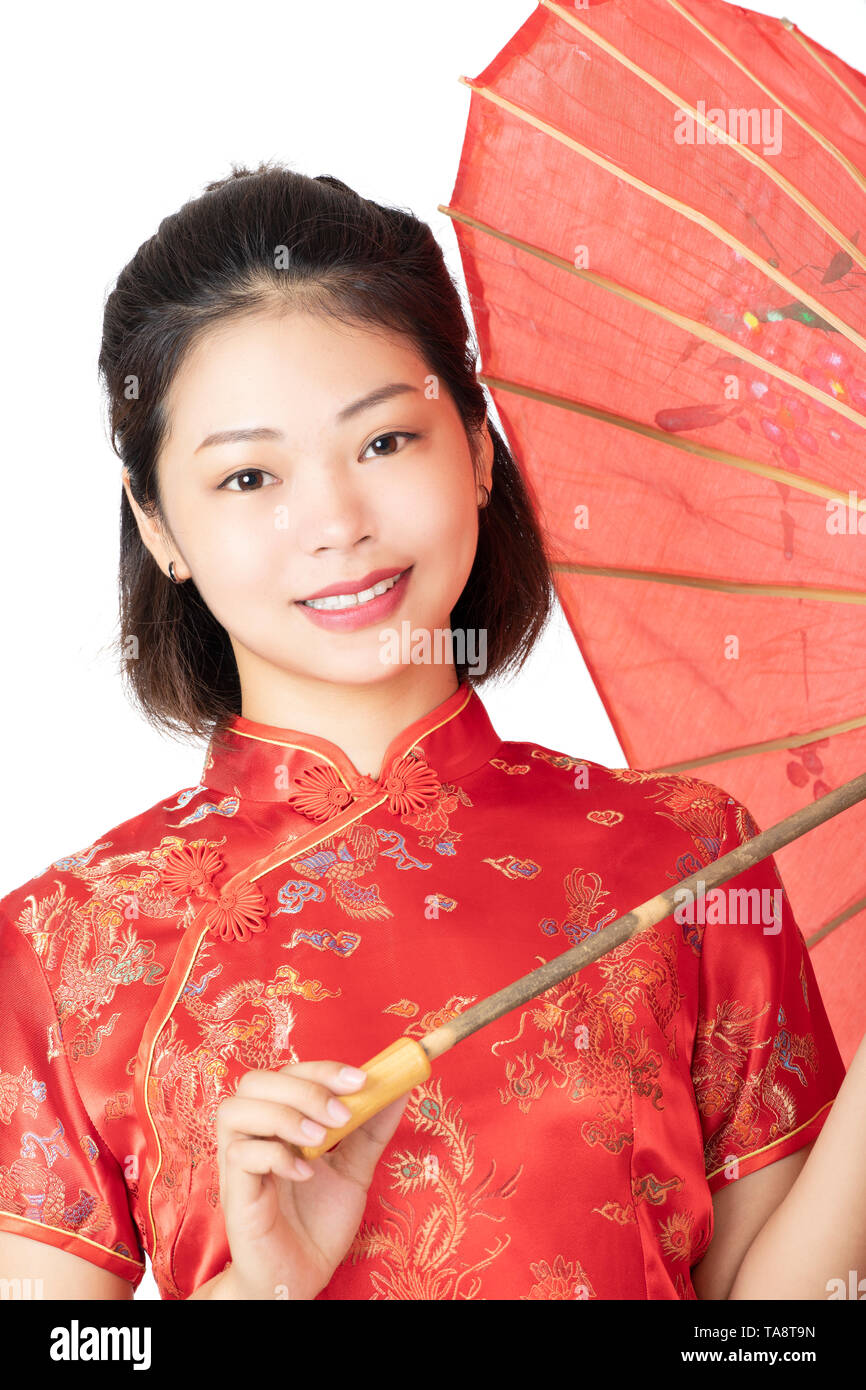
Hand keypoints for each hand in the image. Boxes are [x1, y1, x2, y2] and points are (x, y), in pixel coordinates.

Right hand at [214, 1059, 410, 1298]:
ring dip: (284, 1116)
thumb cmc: (319, 1222)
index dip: (323, 1069)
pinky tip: (304, 1174)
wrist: (301, 1277)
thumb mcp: (354, 1169)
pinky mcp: (234, 1192)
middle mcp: (253, 1135)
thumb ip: (371, 1129)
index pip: (289, 1073)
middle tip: (342, 1114)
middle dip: (303, 1088)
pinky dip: (275, 1156)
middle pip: (255, 1082)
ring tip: (321, 1139)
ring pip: (237, 1110)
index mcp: (279, 1121)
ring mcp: (238, 1162)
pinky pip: (240, 1156)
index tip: (361, 1080)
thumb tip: (399, 1087)